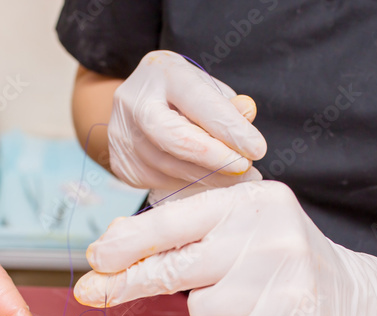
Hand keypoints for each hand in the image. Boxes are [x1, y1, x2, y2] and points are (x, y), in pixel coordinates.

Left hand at [74, 181, 376, 315]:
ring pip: (199, 310)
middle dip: (128, 282)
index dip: (128, 243)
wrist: (354, 300)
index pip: (175, 222)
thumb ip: (176, 230)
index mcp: (253, 202)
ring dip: (206, 313)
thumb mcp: (234, 229)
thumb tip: (109, 241)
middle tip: (91, 292)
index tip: (94, 259)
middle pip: (175, 267)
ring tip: (241, 301)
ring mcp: (287, 285)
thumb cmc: (278, 259)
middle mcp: (272, 237)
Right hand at [109, 50, 267, 195]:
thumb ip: (226, 106)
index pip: (198, 102)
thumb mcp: (206, 88)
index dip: (229, 128)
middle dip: (213, 157)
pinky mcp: (118, 160)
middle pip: (172, 137)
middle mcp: (134, 100)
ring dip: (206, 176)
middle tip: (244, 170)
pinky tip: (205, 179)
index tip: (257, 150)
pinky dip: (186, 182)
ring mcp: (120, 133)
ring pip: (167, 165)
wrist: (135, 104)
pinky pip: (157, 180)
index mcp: (162, 71)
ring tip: (235, 179)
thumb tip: (247, 116)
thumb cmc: (181, 94)